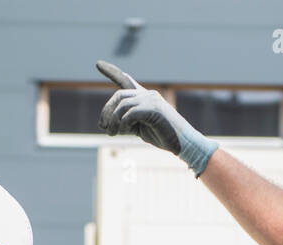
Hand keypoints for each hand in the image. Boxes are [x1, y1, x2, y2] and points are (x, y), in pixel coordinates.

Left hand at [95, 60, 218, 176]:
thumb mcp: (139, 128)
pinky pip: (130, 113)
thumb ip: (124, 122)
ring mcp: (151, 100)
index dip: (112, 72)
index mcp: (145, 97)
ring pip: (122, 104)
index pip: (126, 81)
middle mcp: (148, 94)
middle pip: (119, 95)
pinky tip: (124, 131)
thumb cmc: (163, 136)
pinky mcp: (154, 109)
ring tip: (112, 133)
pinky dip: (123, 123)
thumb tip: (104, 124)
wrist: (183, 143)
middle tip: (104, 127)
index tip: (98, 64)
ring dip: (113, 120)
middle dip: (107, 111)